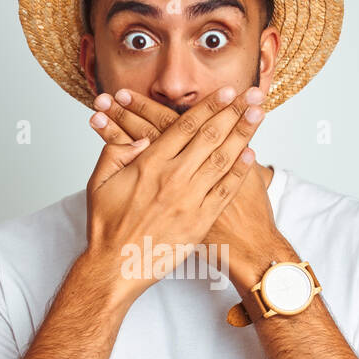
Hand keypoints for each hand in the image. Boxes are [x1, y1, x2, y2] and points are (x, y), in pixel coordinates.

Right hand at [84, 85, 264, 304]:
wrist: (116, 267)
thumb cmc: (106, 226)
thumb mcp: (99, 182)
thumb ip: (115, 153)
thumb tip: (138, 137)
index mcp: (149, 164)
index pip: (186, 126)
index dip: (209, 106)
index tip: (227, 91)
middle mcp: (173, 178)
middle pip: (211, 136)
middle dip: (234, 111)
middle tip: (253, 94)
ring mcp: (189, 200)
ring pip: (222, 159)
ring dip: (243, 134)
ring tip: (259, 114)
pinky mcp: (199, 222)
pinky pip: (225, 191)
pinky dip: (239, 171)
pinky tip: (252, 153)